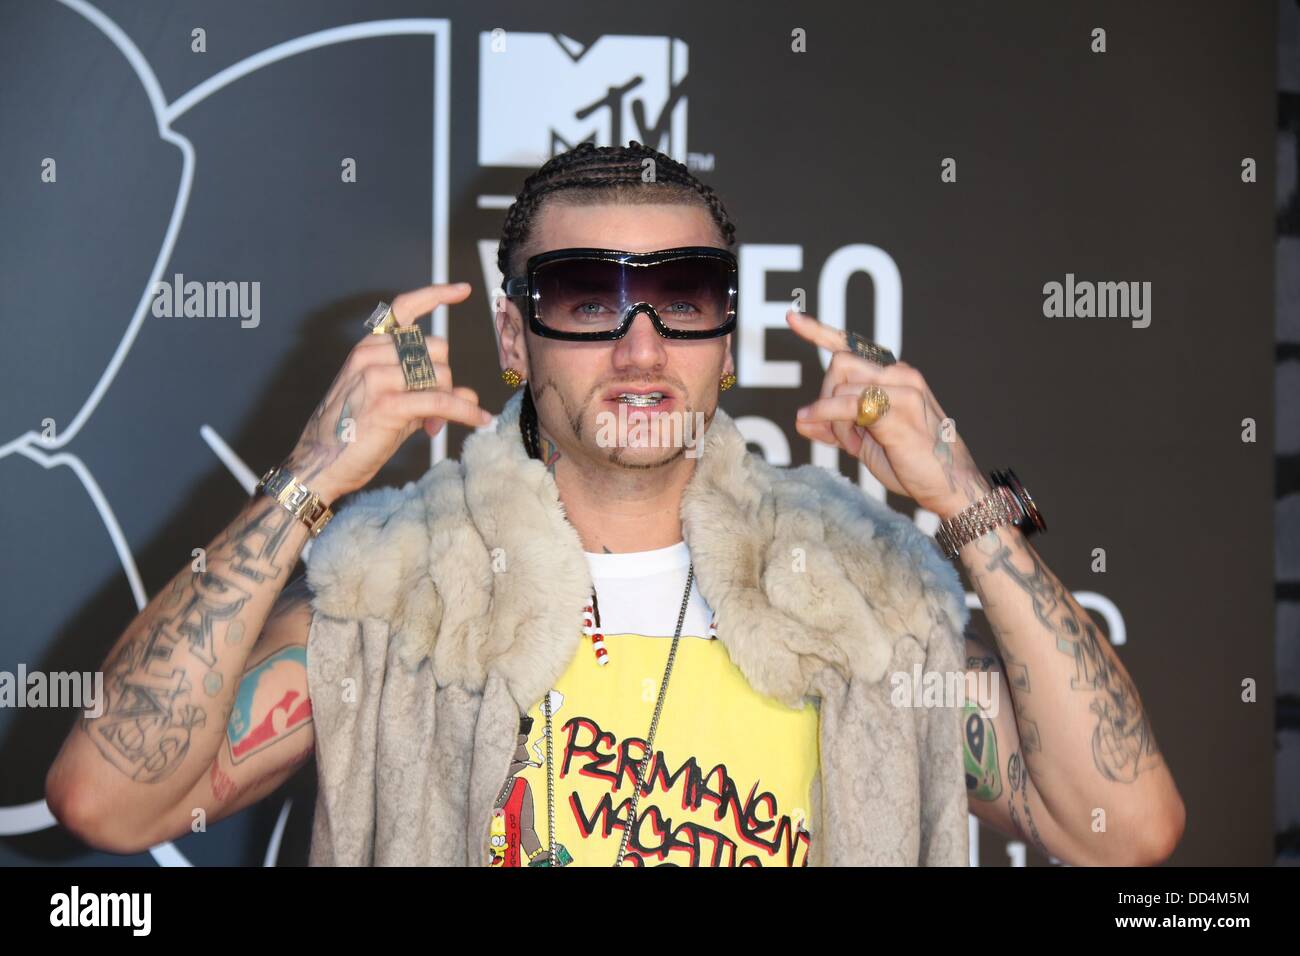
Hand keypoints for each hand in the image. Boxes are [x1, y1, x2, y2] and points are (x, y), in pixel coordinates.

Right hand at [281, 283, 491, 502]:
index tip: (462, 290)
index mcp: (368, 348)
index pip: (403, 309)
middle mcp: (371, 355)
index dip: (435, 295)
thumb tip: (467, 395)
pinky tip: (479, 420)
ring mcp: (377, 378)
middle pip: (436, 348)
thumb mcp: (390, 403)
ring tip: (432, 423)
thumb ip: (426, 391)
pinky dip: (466, 412)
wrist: (319, 464)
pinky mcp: (388, 404)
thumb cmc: (350, 435)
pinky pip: (442, 401)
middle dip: (445, 378)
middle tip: (435, 407)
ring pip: (441, 374)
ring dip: (448, 400)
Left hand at [786, 308, 989, 518]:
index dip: (819, 331)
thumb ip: (834, 425)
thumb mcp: (865, 442)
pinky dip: (831, 418)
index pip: (852, 345)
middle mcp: (900, 374)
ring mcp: (903, 389)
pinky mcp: (899, 410)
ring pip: (841, 386)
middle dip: (826, 398)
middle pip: (839, 364)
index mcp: (894, 376)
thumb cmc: (913, 462)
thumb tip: (800, 419)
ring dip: (834, 418)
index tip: (792, 317)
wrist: (949, 486)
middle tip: (841, 432)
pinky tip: (839, 437)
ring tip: (856, 442)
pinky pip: (848, 404)